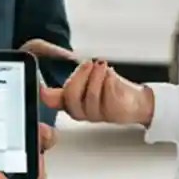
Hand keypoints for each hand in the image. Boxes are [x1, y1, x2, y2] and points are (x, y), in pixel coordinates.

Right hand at [20, 38, 153, 125]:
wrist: (136, 102)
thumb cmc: (110, 90)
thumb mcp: (86, 84)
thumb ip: (66, 85)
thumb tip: (44, 89)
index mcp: (71, 104)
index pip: (54, 100)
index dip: (46, 97)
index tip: (42, 89)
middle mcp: (82, 112)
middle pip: (72, 97)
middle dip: (81, 76)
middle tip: (89, 64)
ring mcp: (97, 114)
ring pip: (91, 96)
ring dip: (97, 76)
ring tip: (102, 66)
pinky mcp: (114, 113)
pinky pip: (109, 97)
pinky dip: (109, 81)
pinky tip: (111, 75)